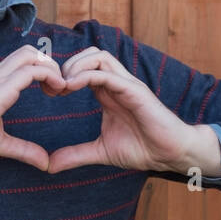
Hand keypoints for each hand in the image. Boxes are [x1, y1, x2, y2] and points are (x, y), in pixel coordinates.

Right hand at [0, 45, 67, 169]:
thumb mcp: (0, 143)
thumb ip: (23, 149)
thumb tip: (45, 163)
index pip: (21, 61)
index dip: (42, 70)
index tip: (52, 92)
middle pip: (29, 51)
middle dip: (50, 64)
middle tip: (58, 89)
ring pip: (31, 54)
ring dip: (51, 68)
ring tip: (59, 89)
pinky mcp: (1, 86)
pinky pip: (31, 70)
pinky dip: (49, 75)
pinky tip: (56, 90)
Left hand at [46, 47, 220, 175]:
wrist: (171, 155)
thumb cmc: (142, 148)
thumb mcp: (100, 151)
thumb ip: (75, 155)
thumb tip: (50, 166)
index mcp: (108, 92)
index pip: (83, 67)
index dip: (63, 74)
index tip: (50, 93)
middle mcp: (117, 83)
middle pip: (90, 54)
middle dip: (67, 64)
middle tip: (54, 88)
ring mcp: (127, 85)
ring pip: (99, 56)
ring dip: (75, 66)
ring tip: (63, 86)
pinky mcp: (135, 92)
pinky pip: (108, 74)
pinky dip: (86, 75)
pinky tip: (72, 87)